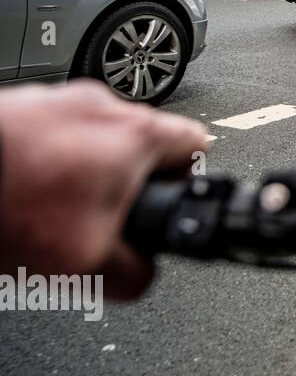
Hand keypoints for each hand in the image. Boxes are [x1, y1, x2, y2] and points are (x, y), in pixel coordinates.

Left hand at [0, 81, 208, 298]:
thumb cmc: (9, 206)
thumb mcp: (88, 265)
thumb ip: (135, 273)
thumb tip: (143, 273)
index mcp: (135, 135)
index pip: (197, 145)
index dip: (189, 180)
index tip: (167, 201)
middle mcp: (101, 107)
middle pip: (139, 147)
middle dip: (122, 186)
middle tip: (96, 219)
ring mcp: (56, 102)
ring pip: (90, 142)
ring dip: (77, 175)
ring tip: (46, 212)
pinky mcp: (17, 108)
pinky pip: (46, 139)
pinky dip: (39, 166)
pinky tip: (19, 198)